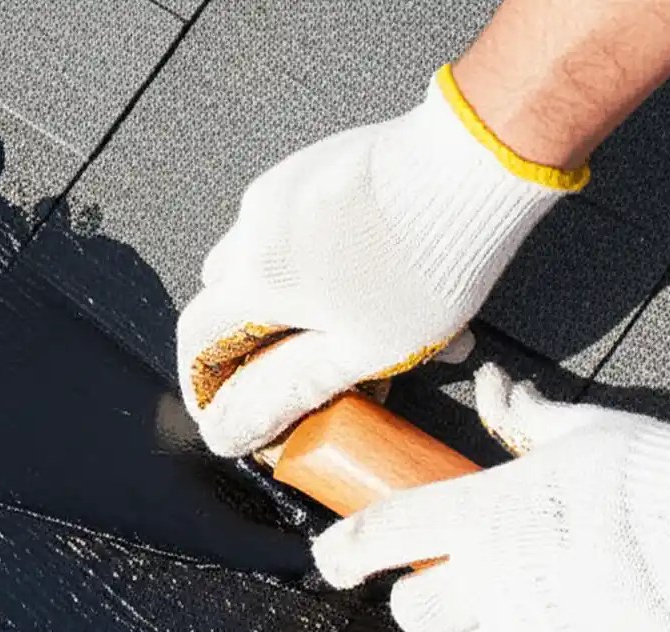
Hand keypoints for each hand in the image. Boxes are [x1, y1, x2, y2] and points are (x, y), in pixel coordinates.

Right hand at [176, 66, 585, 456]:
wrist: (473, 164)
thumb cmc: (425, 262)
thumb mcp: (362, 351)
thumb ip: (289, 392)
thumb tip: (232, 431)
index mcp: (258, 278)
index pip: (196, 339)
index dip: (204, 382)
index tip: (228, 407)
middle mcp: (256, 226)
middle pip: (223, 294)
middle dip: (251, 335)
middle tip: (300, 363)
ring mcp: (283, 186)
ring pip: (260, 252)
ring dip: (289, 292)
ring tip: (358, 317)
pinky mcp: (315, 162)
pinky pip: (294, 217)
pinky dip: (316, 253)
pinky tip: (376, 270)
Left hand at [312, 364, 669, 631]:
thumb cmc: (657, 476)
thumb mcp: (579, 432)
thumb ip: (521, 418)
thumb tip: (492, 385)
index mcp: (485, 512)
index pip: (381, 535)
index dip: (343, 550)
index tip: (334, 558)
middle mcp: (496, 579)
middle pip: (412, 611)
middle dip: (420, 594)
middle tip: (448, 575)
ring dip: (482, 627)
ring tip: (524, 596)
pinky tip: (575, 618)